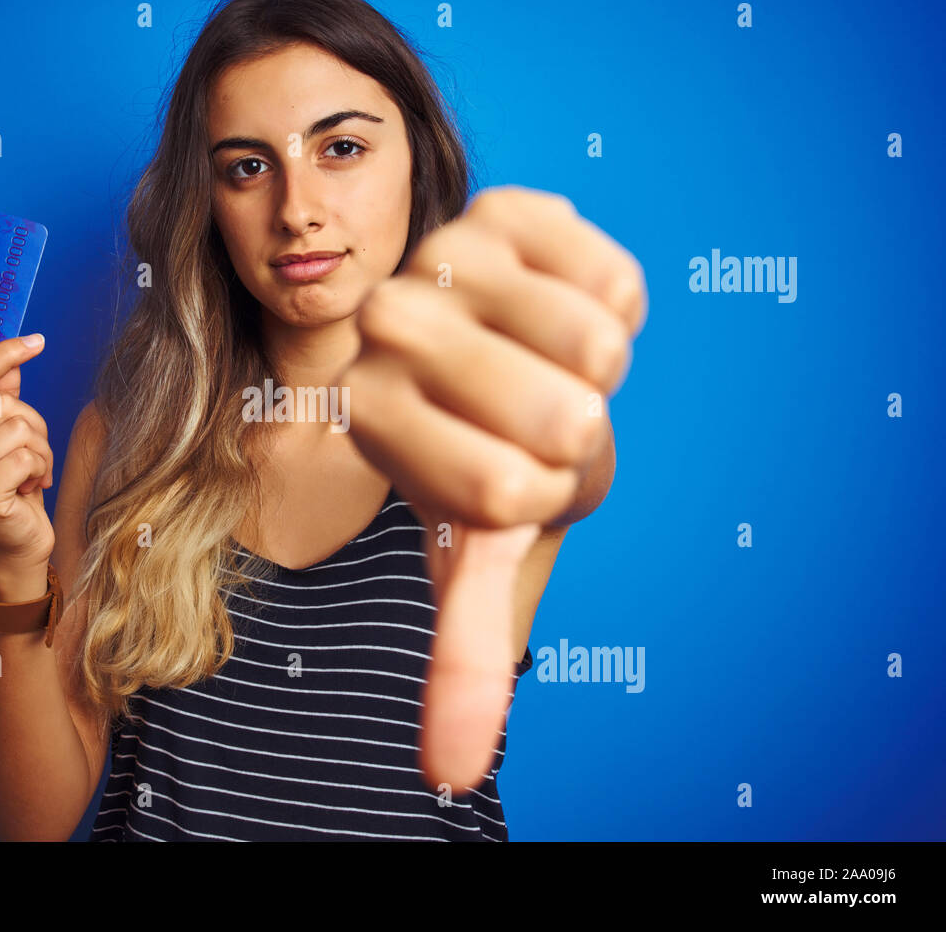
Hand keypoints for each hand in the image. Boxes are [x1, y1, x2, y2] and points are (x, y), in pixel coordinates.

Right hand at [0, 334, 56, 569]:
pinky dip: (39, 471)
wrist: (18, 537)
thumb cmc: (12, 481)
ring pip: (17, 429)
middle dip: (33, 426)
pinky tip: (28, 489)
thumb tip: (9, 358)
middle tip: (33, 453)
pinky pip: (25, 458)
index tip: (36, 340)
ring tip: (30, 473)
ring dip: (40, 451)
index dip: (2, 353)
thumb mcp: (7, 433)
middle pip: (2, 404)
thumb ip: (3, 394)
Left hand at [338, 186, 646, 792]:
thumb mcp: (473, 559)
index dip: (539, 495)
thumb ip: (458, 659)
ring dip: (597, 377)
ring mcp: (439, 256)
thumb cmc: (486, 464)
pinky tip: (554, 307)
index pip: (508, 493)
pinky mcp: (500, 207)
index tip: (503, 473)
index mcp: (370, 420)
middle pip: (566, 416)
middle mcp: (385, 330)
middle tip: (533, 418)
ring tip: (543, 364)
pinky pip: (613, 273)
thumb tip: (448, 779)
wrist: (487, 363)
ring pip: (598, 340)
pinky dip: (614, 309)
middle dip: (576, 437)